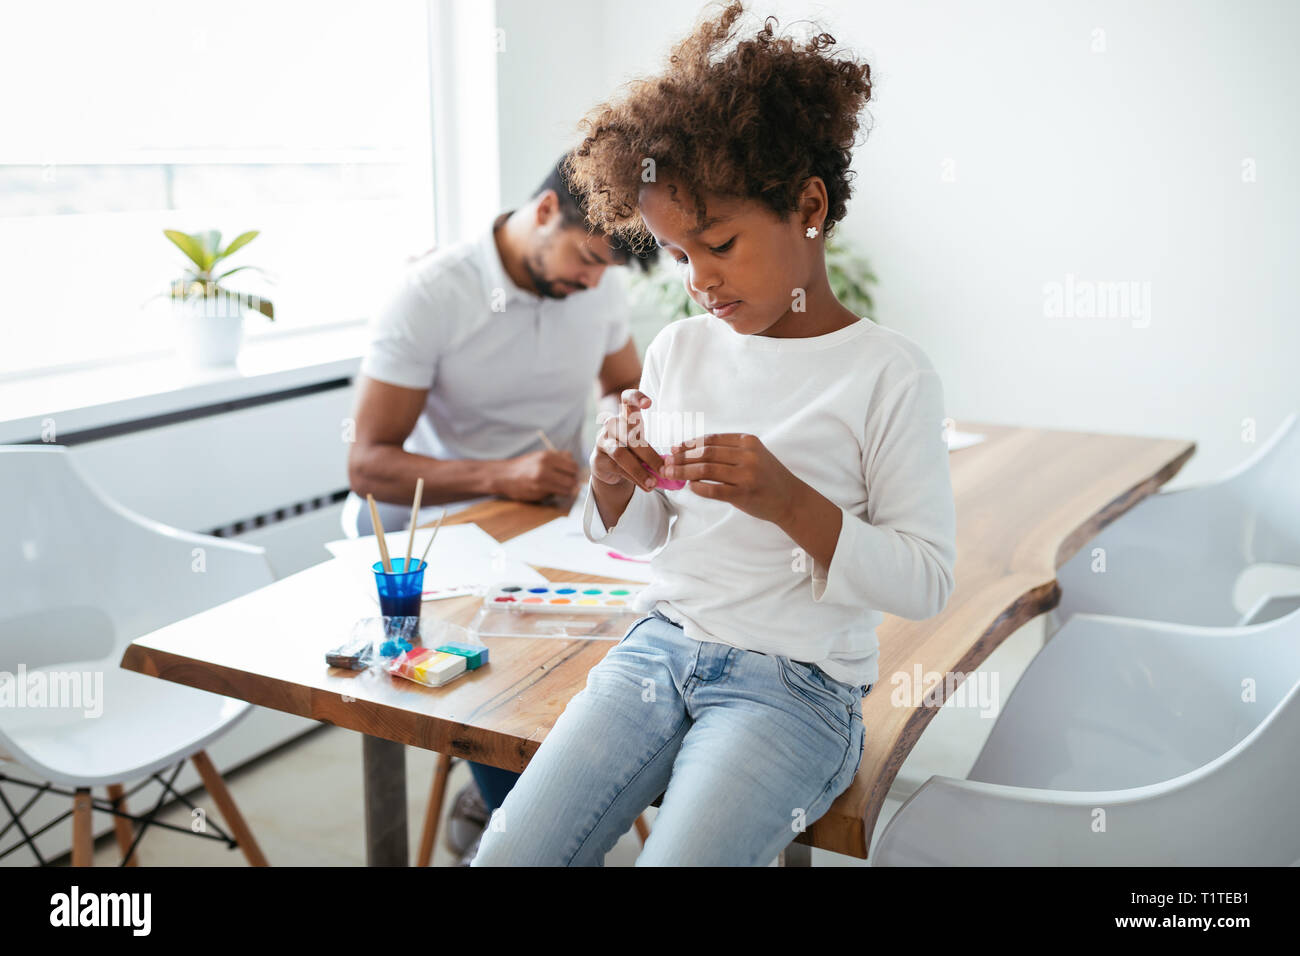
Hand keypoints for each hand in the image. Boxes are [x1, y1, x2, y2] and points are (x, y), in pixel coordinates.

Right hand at [496, 449, 579, 502]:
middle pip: (572, 479)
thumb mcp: (541, 455)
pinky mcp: (538, 492)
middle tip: (567, 482)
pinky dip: (557, 494)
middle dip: (572, 482)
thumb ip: (559, 457)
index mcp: (548, 456)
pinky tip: (551, 490)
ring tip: (560, 487)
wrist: (505, 475)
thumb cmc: (525, 465)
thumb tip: (574, 462)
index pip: (573, 466)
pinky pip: (557, 495)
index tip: (571, 474)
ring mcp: (542, 481)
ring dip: (566, 490)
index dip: (574, 471)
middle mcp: (545, 467)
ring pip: (567, 489)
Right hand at [591, 388, 665, 492]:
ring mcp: (603, 441)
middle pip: (630, 435)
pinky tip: (646, 486)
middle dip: (650, 455)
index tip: (648, 404)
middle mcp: (612, 425)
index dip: (636, 398)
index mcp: (626, 416)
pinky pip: (617, 468)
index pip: (627, 399)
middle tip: (665, 470)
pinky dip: (634, 479)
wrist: (607, 467)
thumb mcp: (643, 446)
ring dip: (639, 470)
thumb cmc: (632, 451)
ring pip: (621, 454)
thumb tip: (674, 467)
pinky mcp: (597, 459)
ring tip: (654, 483)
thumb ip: (655, 452)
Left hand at [660, 432, 801, 523]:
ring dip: (684, 471)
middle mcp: (748, 456)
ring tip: (670, 474)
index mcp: (748, 442)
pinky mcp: (743, 494)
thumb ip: (727, 451)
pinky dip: (698, 488)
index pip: (711, 440)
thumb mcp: (752, 455)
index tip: (674, 448)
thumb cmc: (766, 476)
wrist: (790, 498)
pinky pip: (713, 490)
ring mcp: (746, 475)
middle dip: (682, 457)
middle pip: (706, 453)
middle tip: (666, 462)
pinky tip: (690, 487)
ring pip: (706, 470)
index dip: (689, 444)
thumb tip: (690, 450)